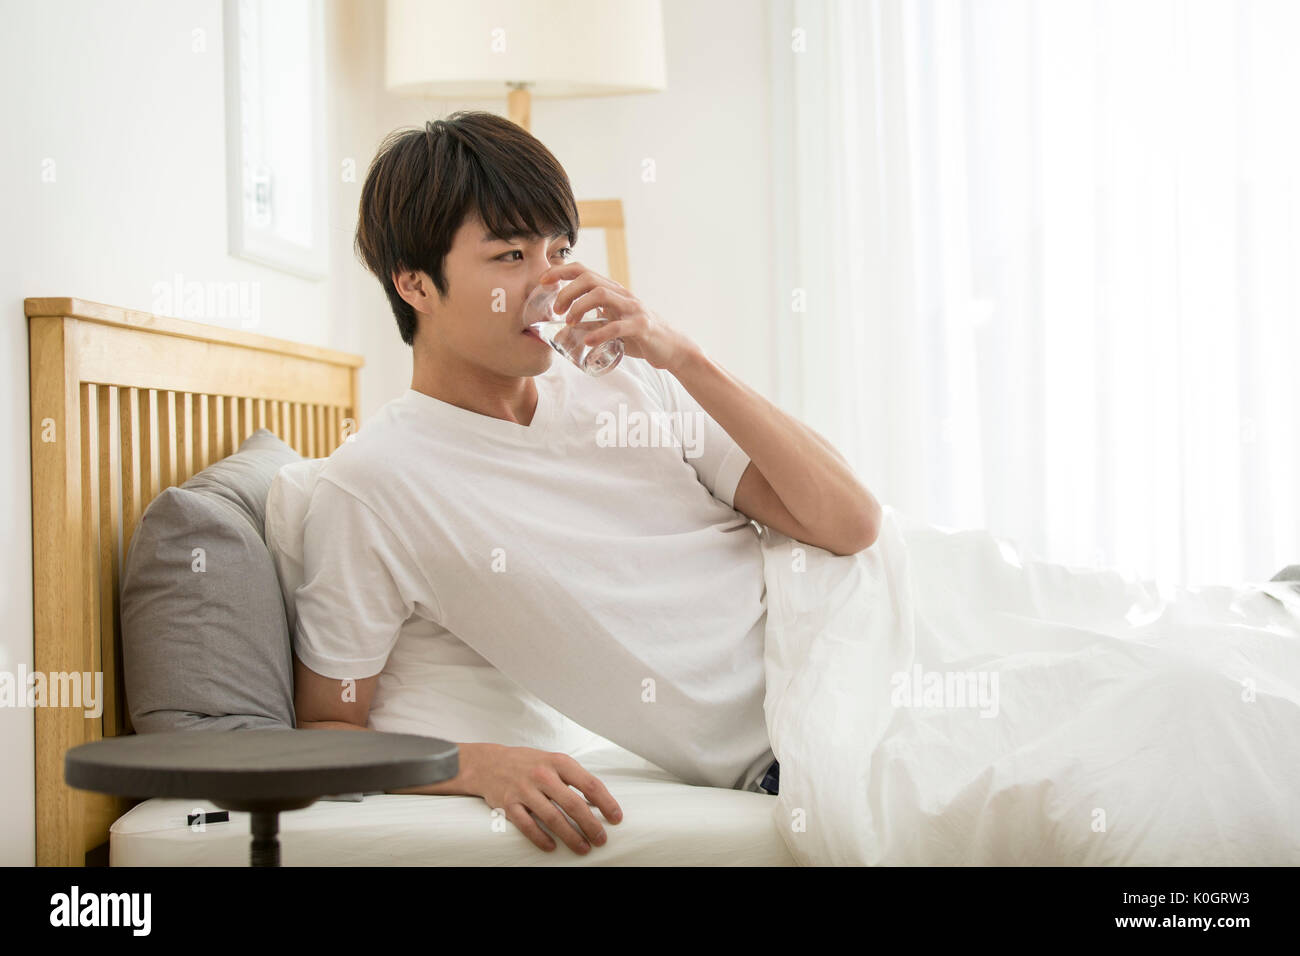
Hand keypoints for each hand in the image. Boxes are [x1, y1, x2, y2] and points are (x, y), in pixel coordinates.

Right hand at [469, 744, 622, 853]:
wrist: (489, 763)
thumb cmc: (528, 764)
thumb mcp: (553, 761)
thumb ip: (573, 778)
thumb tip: (598, 802)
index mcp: (559, 762)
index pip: (590, 784)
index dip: (606, 803)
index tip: (616, 818)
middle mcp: (542, 775)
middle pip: (573, 804)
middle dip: (591, 825)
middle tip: (601, 839)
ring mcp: (524, 789)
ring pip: (552, 818)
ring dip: (570, 836)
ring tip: (583, 848)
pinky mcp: (508, 803)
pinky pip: (527, 825)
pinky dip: (541, 838)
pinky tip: (552, 847)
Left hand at [538, 261, 701, 373]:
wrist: (671, 348)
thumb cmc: (638, 337)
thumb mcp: (611, 327)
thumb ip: (591, 324)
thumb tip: (562, 332)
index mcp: (612, 292)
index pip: (583, 271)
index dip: (560, 272)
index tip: (542, 281)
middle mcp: (621, 295)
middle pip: (589, 279)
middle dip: (566, 291)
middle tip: (556, 310)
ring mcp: (632, 309)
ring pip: (601, 295)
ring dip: (579, 306)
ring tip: (569, 322)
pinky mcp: (642, 326)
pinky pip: (618, 326)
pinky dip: (600, 332)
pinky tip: (588, 340)